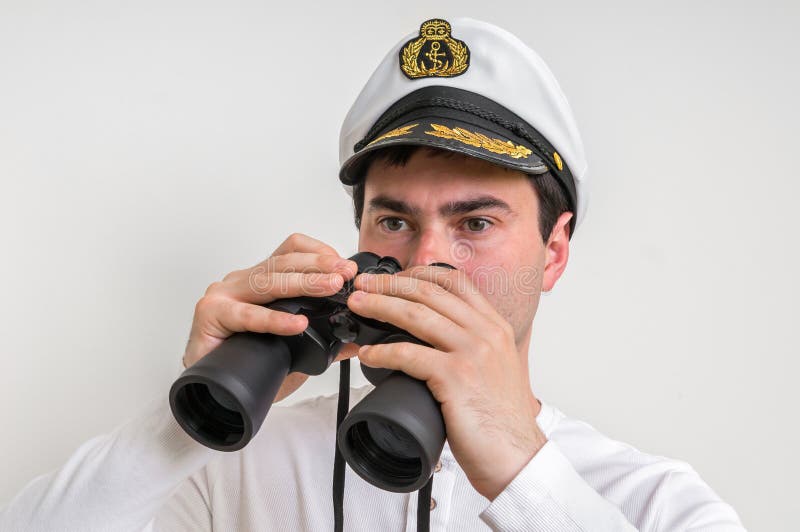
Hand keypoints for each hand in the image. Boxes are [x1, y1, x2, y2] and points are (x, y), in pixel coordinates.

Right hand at [183, 233, 359, 402]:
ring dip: (304, 282)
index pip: (291, 250)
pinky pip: (247, 315)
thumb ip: (323, 341)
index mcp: (261, 281)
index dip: (319, 253)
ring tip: (331, 287)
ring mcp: (224, 296)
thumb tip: (355, 340)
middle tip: (345, 274)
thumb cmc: (245, 362)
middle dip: (319, 265)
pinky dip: (274, 319)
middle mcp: (241, 282)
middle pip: (283, 262)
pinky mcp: (210, 316)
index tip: (345, 266)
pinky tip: (296, 323)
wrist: (210, 391)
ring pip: (268, 281)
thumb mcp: (293, 349)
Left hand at [347, 266, 546, 500]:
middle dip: (389, 284)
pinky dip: (382, 352)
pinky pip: (408, 354)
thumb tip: (429, 337)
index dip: (419, 273)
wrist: (516, 456)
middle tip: (363, 286)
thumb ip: (471, 346)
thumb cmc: (499, 420)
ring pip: (416, 315)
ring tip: (357, 307)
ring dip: (379, 306)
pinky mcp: (456, 377)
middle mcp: (486, 333)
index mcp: (496, 326)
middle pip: (429, 292)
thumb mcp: (494, 368)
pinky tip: (368, 354)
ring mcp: (472, 353)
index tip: (393, 278)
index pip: (455, 281)